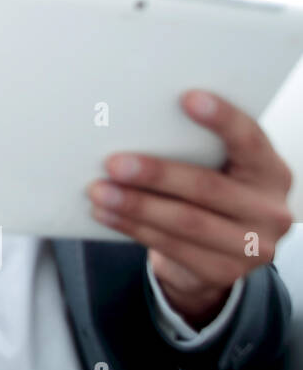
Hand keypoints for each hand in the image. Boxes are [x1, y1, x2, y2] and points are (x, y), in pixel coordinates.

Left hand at [88, 89, 294, 326]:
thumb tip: (134, 125)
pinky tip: (105, 214)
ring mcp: (252, 247)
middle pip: (208, 187)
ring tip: (98, 191)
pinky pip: (171, 246)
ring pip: (186, 221)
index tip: (187, 97)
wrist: (217, 255)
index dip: (222, 119)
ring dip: (135, 205)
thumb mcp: (217, 170)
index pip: (250, 140)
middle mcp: (270, 210)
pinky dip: (132, 227)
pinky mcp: (224, 272)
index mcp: (270, 172)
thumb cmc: (207, 196)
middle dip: (156, 173)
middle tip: (113, 163)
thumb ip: (195, 151)